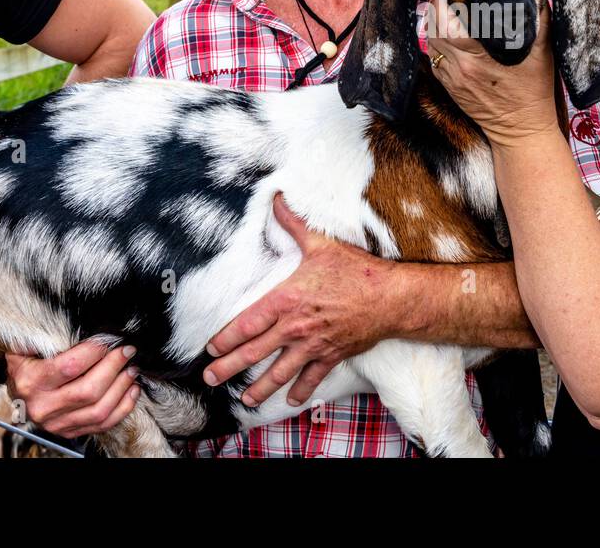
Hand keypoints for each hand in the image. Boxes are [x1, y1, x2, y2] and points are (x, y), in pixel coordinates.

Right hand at [6, 341, 140, 438]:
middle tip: (127, 351)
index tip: (108, 340)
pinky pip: (103, 424)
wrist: (17, 395)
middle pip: (88, 391)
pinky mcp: (69, 432)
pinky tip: (131, 390)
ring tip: (132, 369)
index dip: (94, 352)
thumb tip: (77, 320)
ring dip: (121, 387)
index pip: (70, 366)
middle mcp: (43, 406)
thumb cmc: (26, 365)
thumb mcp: (25, 347)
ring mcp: (57, 423)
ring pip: (99, 410)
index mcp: (31, 381)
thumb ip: (45, 335)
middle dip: (114, 367)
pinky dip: (123, 407)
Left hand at [203, 194, 397, 407]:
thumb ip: (294, 224)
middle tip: (210, 378)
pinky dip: (300, 390)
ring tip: (245, 399)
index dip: (226, 338)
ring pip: (279, 372)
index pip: (247, 323)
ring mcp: (313, 345)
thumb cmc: (355, 270)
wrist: (390, 297)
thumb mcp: (321, 244)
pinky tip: (290, 400)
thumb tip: (277, 199)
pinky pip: (311, 377)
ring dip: (260, 388)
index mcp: (287, 299)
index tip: (211, 347)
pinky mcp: (331, 355)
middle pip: (254, 352)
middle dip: (229, 367)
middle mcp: (295, 327)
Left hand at [426, 0, 557, 146]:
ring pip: (431, 45)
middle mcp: (460, 68)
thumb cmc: (535, 91)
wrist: (522, 131)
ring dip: (435, 25)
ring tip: (446, 10)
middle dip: (436, 9)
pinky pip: (435, 59)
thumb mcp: (543, 53)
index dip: (442, 2)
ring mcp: (452, 79)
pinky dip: (437, 44)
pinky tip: (448, 34)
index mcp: (478, 57)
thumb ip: (540, 19)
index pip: (445, 24)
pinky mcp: (450, 87)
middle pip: (433, 31)